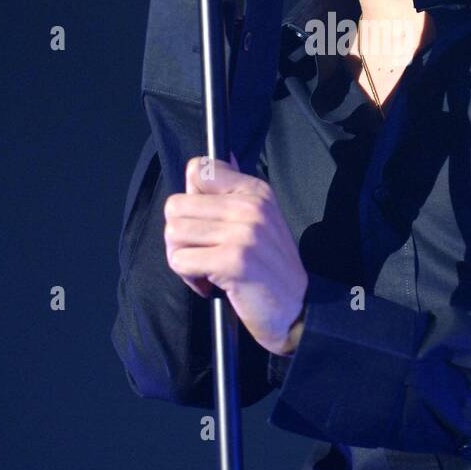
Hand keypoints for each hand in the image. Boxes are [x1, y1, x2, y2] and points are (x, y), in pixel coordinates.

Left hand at [164, 154, 308, 356]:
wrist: (297, 308)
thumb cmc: (270, 266)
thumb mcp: (259, 219)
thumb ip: (231, 191)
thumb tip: (210, 160)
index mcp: (255, 190)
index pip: (198, 170)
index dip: (191, 202)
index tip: (206, 224)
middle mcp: (250, 206)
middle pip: (175, 206)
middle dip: (180, 236)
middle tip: (202, 253)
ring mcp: (243, 233)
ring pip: (173, 234)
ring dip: (182, 258)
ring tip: (207, 269)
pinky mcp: (232, 261)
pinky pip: (180, 261)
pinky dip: (189, 278)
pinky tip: (210, 284)